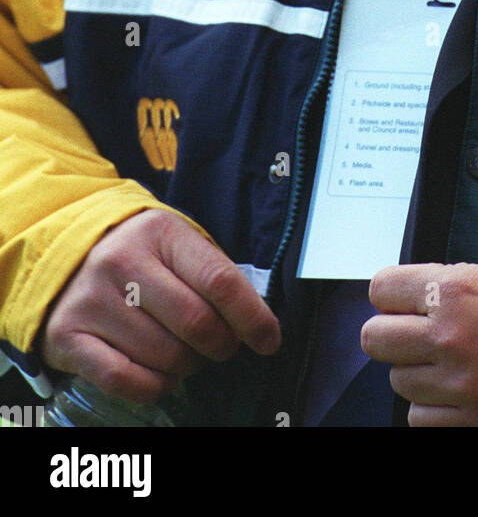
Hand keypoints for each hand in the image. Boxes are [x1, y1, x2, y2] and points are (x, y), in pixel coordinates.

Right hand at [40, 208, 280, 404]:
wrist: (64, 254)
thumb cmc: (139, 255)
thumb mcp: (176, 244)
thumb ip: (213, 275)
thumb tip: (257, 324)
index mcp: (161, 233)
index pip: (219, 280)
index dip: (252, 317)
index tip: (269, 340)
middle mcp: (122, 262)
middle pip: (195, 323)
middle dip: (220, 345)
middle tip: (220, 346)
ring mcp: (92, 300)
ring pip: (164, 356)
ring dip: (187, 366)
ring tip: (184, 353)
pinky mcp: (68, 336)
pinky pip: (124, 379)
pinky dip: (153, 387)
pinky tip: (161, 375)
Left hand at [361, 254, 477, 426]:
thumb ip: (469, 269)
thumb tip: (449, 271)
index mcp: (453, 289)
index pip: (381, 289)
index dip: (392, 292)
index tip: (402, 296)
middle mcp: (447, 336)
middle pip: (376, 339)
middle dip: (393, 332)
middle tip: (415, 329)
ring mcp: (457, 382)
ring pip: (399, 381)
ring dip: (417, 371)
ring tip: (448, 360)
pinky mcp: (469, 419)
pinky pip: (420, 418)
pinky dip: (432, 407)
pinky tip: (454, 390)